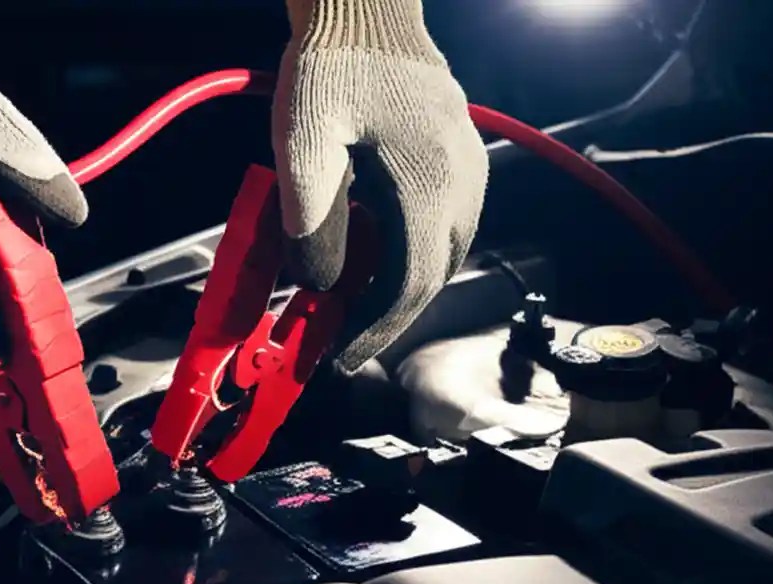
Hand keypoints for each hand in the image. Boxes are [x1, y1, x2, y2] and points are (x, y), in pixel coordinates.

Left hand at [273, 0, 488, 373]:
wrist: (364, 6)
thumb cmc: (330, 64)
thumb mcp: (304, 143)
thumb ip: (313, 221)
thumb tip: (320, 284)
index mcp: (429, 185)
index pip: (410, 286)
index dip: (375, 331)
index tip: (339, 359)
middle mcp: (463, 182)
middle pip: (431, 277)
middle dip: (384, 316)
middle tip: (337, 339)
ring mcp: (468, 167)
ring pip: (442, 253)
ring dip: (398, 284)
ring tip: (349, 302)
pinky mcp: (459, 155)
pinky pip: (443, 223)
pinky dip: (408, 250)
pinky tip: (371, 251)